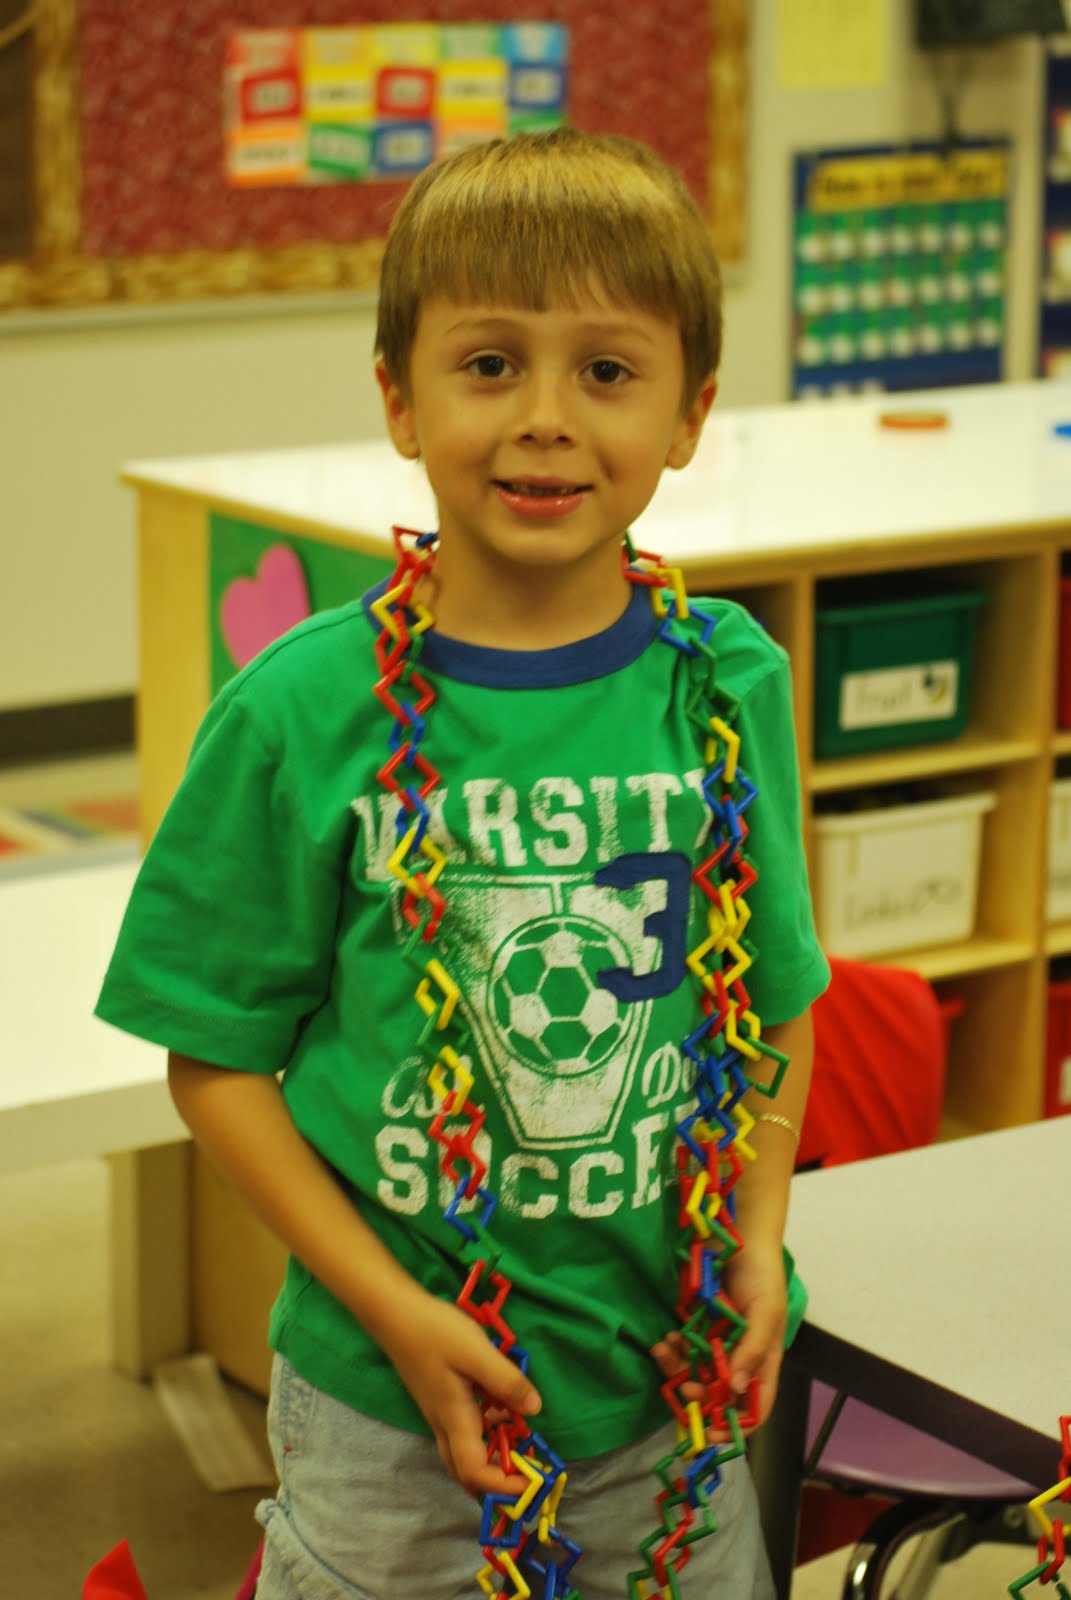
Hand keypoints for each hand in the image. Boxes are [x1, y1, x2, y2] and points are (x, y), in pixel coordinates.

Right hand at [379, 1287, 541, 1498]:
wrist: (395, 1314)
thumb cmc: (434, 1332)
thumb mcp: (476, 1352)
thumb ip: (506, 1381)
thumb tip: (535, 1409)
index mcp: (454, 1419)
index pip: (475, 1473)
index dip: (503, 1487)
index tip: (532, 1483)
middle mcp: (444, 1424)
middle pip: (466, 1473)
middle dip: (496, 1484)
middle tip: (527, 1474)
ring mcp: (439, 1413)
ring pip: (464, 1453)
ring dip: (491, 1460)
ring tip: (522, 1446)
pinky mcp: (440, 1399)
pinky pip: (464, 1432)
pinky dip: (485, 1435)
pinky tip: (502, 1411)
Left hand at [650, 1240, 786, 1435]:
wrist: (740, 1237)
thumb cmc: (762, 1276)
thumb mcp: (766, 1312)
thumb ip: (753, 1350)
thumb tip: (736, 1389)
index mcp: (764, 1363)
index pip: (754, 1408)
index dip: (736, 1427)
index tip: (711, 1432)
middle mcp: (739, 1360)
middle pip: (718, 1395)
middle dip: (699, 1397)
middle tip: (683, 1388)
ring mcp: (717, 1345)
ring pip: (695, 1374)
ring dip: (678, 1370)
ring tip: (665, 1351)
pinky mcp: (698, 1328)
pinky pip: (682, 1350)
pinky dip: (672, 1350)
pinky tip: (666, 1338)